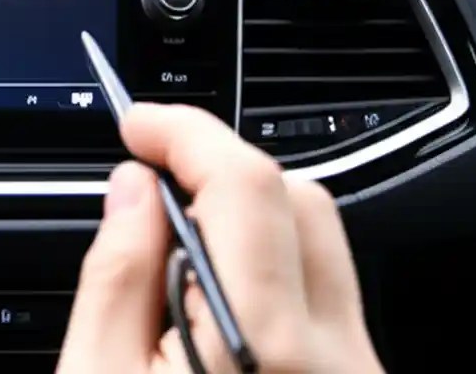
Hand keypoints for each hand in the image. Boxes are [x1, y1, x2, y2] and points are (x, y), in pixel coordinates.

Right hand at [59, 104, 383, 373]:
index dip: (187, 134)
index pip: (245, 184)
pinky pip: (325, 294)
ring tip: (178, 268)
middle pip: (298, 198)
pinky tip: (214, 311)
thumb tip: (134, 187)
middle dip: (221, 175)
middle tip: (152, 197)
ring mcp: (358, 370)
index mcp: (262, 345)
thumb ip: (117, 277)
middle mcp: (333, 354)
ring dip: (248, 223)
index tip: (141, 127)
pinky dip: (271, 272)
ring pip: (318, 242)